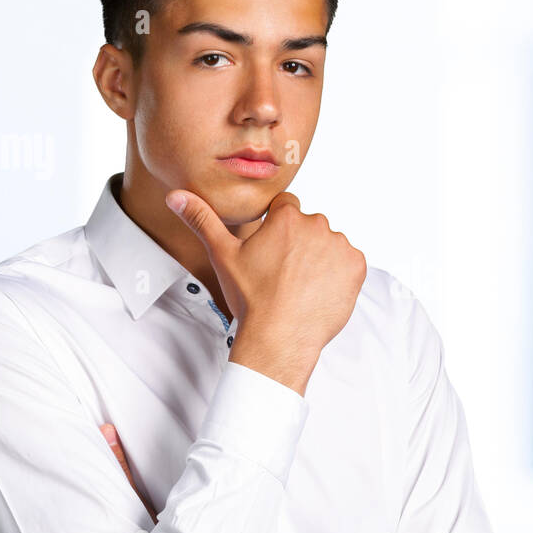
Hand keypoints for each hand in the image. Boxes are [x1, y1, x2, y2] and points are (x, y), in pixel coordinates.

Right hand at [164, 188, 365, 395]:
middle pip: (309, 227)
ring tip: (301, 286)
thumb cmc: (251, 298)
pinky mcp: (357, 267)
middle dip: (299, 245)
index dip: (277, 228)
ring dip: (320, 259)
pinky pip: (349, 263)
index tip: (272, 251)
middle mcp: (317, 224)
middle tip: (283, 274)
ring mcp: (340, 246)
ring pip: (329, 244)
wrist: (280, 337)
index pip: (286, 207)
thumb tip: (175, 195)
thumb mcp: (223, 255)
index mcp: (287, 217)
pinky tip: (319, 291)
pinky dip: (339, 275)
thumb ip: (201, 219)